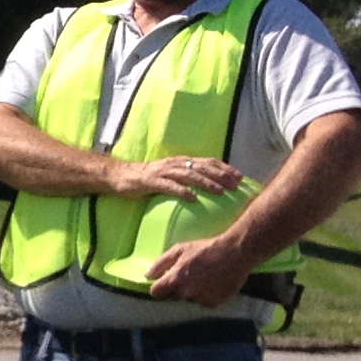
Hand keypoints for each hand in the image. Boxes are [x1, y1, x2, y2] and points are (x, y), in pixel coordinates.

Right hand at [116, 154, 243, 201]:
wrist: (120, 176)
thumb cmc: (146, 179)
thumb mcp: (169, 175)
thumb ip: (185, 178)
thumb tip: (205, 187)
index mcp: (181, 161)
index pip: (208, 161)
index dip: (225, 168)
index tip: (240, 177)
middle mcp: (175, 163)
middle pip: (202, 167)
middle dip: (221, 175)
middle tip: (236, 185)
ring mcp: (163, 172)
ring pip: (190, 175)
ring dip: (207, 183)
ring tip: (220, 191)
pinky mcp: (152, 181)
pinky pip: (170, 187)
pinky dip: (183, 192)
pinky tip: (193, 199)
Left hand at [144, 234, 249, 306]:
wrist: (235, 253)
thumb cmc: (205, 249)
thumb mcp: (180, 249)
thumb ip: (161, 263)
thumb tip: (148, 275)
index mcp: (175, 280)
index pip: (156, 293)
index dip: (159, 287)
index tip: (164, 282)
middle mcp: (186, 293)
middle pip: (173, 296)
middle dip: (176, 288)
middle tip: (188, 275)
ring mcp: (200, 299)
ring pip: (189, 299)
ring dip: (192, 292)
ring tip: (203, 277)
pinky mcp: (214, 303)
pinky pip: (204, 302)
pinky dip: (206, 295)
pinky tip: (213, 283)